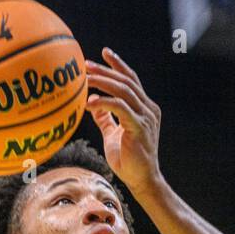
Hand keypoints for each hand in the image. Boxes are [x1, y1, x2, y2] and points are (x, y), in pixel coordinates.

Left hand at [86, 48, 163, 190]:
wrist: (141, 181)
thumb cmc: (128, 160)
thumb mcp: (113, 135)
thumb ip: (106, 119)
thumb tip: (93, 105)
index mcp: (144, 108)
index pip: (132, 80)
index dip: (118, 65)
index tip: (104, 52)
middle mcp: (148, 109)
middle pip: (126, 81)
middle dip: (106, 70)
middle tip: (86, 64)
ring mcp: (146, 117)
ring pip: (124, 90)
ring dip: (103, 82)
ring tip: (86, 79)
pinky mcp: (139, 128)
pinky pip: (120, 108)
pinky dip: (104, 102)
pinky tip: (89, 103)